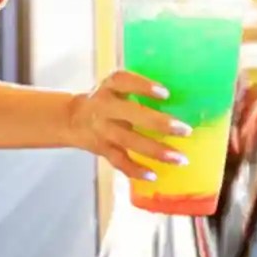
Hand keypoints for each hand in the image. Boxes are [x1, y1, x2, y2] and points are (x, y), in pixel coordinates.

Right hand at [68, 70, 191, 181]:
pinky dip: (136, 170)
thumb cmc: (105, 99)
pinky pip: (119, 162)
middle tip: (185, 130)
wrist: (71, 119)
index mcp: (108, 87)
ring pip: (130, 142)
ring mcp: (102, 130)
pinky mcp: (102, 149)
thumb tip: (180, 96)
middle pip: (131, 115)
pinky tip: (154, 175)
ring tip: (180, 159)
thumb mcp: (114, 87)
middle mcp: (103, 108)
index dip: (143, 86)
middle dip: (160, 123)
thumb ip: (137, 89)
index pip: (123, 81)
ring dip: (156, 151)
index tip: (165, 93)